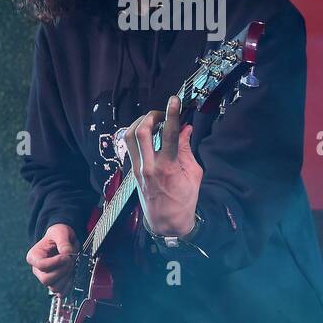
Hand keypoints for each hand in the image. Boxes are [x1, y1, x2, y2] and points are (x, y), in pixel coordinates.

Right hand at [27, 223, 78, 294]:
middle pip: (46, 279)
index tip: (66, 256)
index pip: (41, 265)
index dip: (55, 262)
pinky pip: (61, 292)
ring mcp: (46, 277)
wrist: (63, 240)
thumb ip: (63, 242)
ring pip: (54, 287)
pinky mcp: (55, 283)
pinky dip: (68, 286)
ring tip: (71, 266)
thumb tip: (66, 253)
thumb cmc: (58, 235)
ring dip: (66, 278)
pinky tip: (72, 276)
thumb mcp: (60, 233)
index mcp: (34, 256)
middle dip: (62, 271)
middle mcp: (37, 269)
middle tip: (70, 261)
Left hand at [122, 95, 202, 237]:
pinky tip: (146, 132)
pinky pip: (129, 146)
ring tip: (153, 120)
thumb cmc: (184, 200)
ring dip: (140, 122)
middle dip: (152, 115)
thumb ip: (187, 149)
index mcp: (168, 167)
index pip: (168, 134)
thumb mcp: (193, 174)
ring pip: (129, 136)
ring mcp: (137, 169)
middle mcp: (149, 166)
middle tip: (163, 113)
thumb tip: (186, 128)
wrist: (166, 222)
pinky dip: (135, 134)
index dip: (172, 114)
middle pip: (141, 131)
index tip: (174, 100)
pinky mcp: (132, 171)